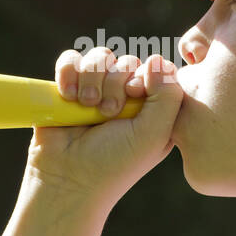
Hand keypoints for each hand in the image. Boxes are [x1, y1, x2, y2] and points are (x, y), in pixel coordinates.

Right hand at [25, 47, 183, 207]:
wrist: (67, 179)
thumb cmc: (116, 162)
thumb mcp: (155, 134)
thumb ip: (168, 94)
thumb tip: (156, 58)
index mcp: (152, 108)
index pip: (156, 69)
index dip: (145, 76)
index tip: (134, 96)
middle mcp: (125, 97)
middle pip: (126, 61)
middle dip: (114, 83)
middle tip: (107, 113)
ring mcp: (95, 91)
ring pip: (99, 56)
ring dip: (91, 78)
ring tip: (86, 104)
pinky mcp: (67, 89)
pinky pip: (70, 59)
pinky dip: (68, 73)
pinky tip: (68, 96)